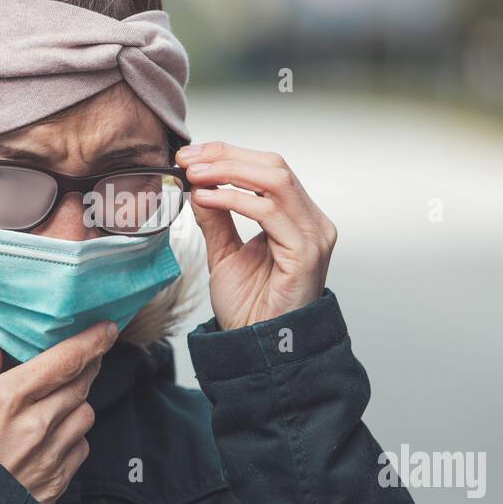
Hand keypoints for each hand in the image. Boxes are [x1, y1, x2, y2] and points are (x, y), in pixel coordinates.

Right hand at [0, 320, 117, 503]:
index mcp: (9, 398)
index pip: (65, 360)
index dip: (92, 341)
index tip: (106, 328)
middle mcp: (36, 423)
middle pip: (81, 383)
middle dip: (88, 366)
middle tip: (87, 355)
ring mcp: (52, 452)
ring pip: (86, 412)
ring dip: (78, 402)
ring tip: (59, 401)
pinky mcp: (61, 478)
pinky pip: (82, 445)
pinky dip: (75, 435)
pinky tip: (55, 435)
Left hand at [177, 141, 336, 330]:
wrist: (258, 349)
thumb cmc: (249, 307)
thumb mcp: (224, 253)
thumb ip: (215, 218)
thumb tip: (197, 184)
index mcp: (298, 217)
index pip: (268, 168)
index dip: (228, 154)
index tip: (190, 155)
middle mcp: (312, 221)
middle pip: (274, 166)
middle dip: (226, 156)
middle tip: (188, 159)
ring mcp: (313, 236)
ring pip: (275, 180)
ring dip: (228, 172)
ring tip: (194, 175)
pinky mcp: (306, 252)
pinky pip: (268, 212)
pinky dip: (234, 200)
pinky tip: (206, 199)